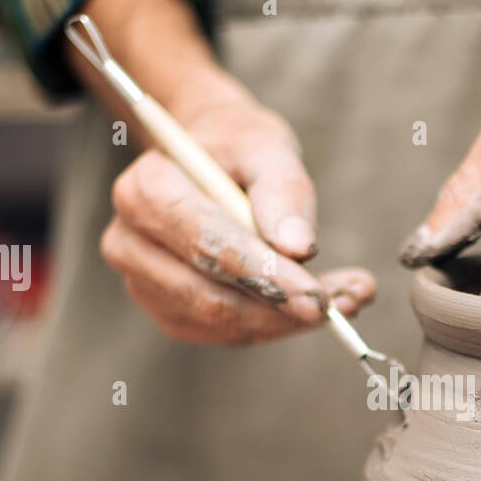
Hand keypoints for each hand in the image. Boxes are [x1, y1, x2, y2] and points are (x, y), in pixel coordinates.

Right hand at [74, 0, 374, 343]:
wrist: (208, 160)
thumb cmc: (236, 148)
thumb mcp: (266, 146)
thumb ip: (283, 190)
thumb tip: (297, 247)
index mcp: (145, 190)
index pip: (207, 245)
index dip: (265, 276)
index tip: (319, 296)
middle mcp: (129, 242)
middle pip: (211, 296)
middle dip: (285, 306)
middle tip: (351, 299)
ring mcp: (142, 282)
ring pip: (221, 323)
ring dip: (289, 320)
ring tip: (348, 297)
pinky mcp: (167, 310)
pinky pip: (225, 334)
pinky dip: (275, 325)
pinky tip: (313, 303)